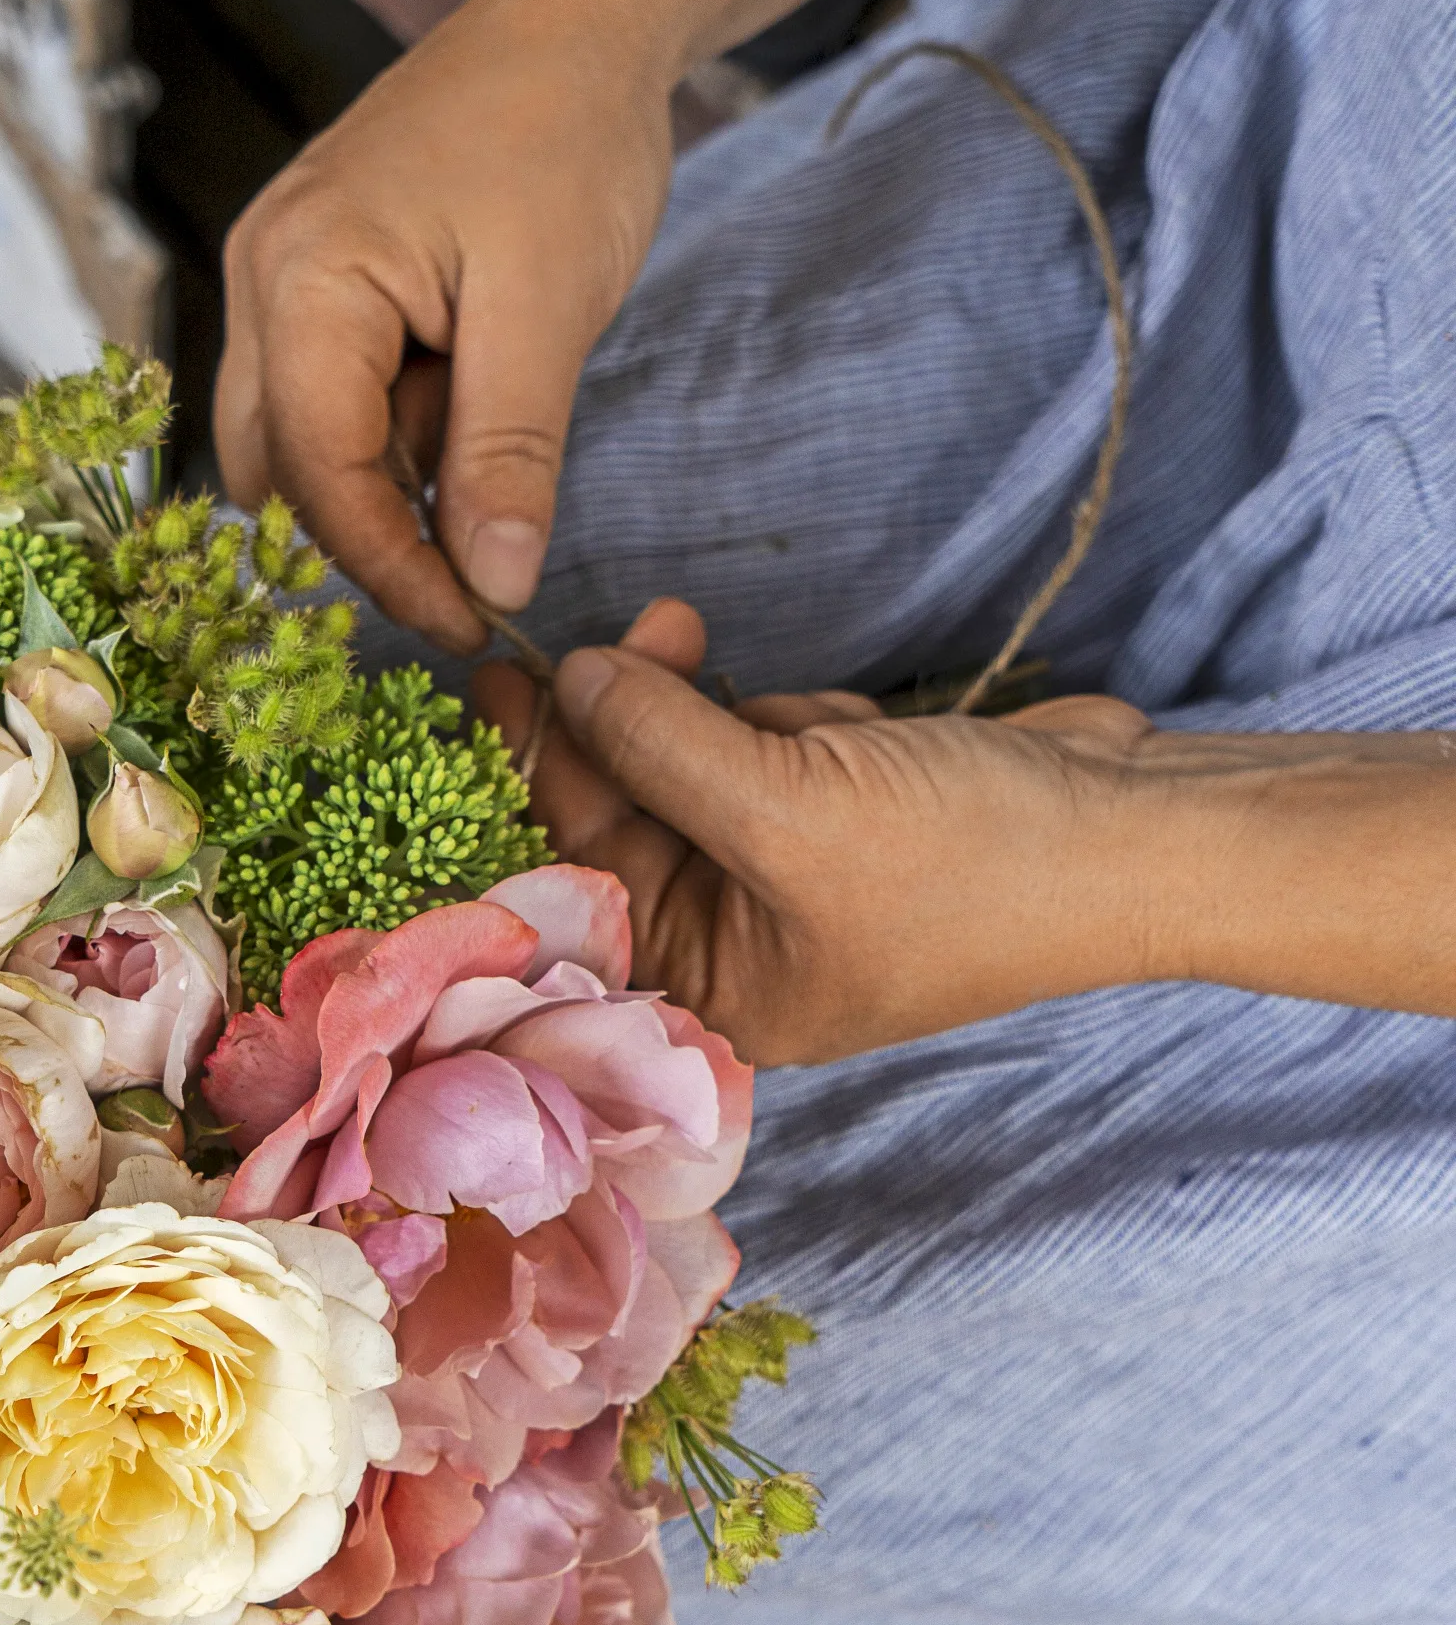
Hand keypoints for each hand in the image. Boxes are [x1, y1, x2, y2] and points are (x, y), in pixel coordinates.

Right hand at [215, 0, 674, 651]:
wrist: (578, 29)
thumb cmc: (562, 135)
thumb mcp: (549, 310)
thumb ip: (509, 454)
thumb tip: (495, 583)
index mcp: (304, 280)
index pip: (321, 476)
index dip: (393, 569)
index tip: (471, 623)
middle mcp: (264, 281)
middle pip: (288, 473)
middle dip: (377, 539)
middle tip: (476, 584)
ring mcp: (283, 283)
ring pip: (306, 445)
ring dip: (388, 491)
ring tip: (482, 488)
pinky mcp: (322, 290)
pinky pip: (338, 402)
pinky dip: (398, 442)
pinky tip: (466, 427)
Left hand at [475, 601, 1163, 1062]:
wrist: (1136, 833)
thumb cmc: (970, 864)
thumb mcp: (790, 809)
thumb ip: (661, 745)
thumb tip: (569, 679)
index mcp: (711, 991)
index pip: (574, 885)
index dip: (524, 786)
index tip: (487, 687)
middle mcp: (734, 943)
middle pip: (621, 813)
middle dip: (637, 726)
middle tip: (636, 633)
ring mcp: (786, 873)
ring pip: (691, 761)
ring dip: (739, 722)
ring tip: (819, 727)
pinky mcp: (835, 809)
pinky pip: (763, 742)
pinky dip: (800, 723)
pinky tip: (864, 733)